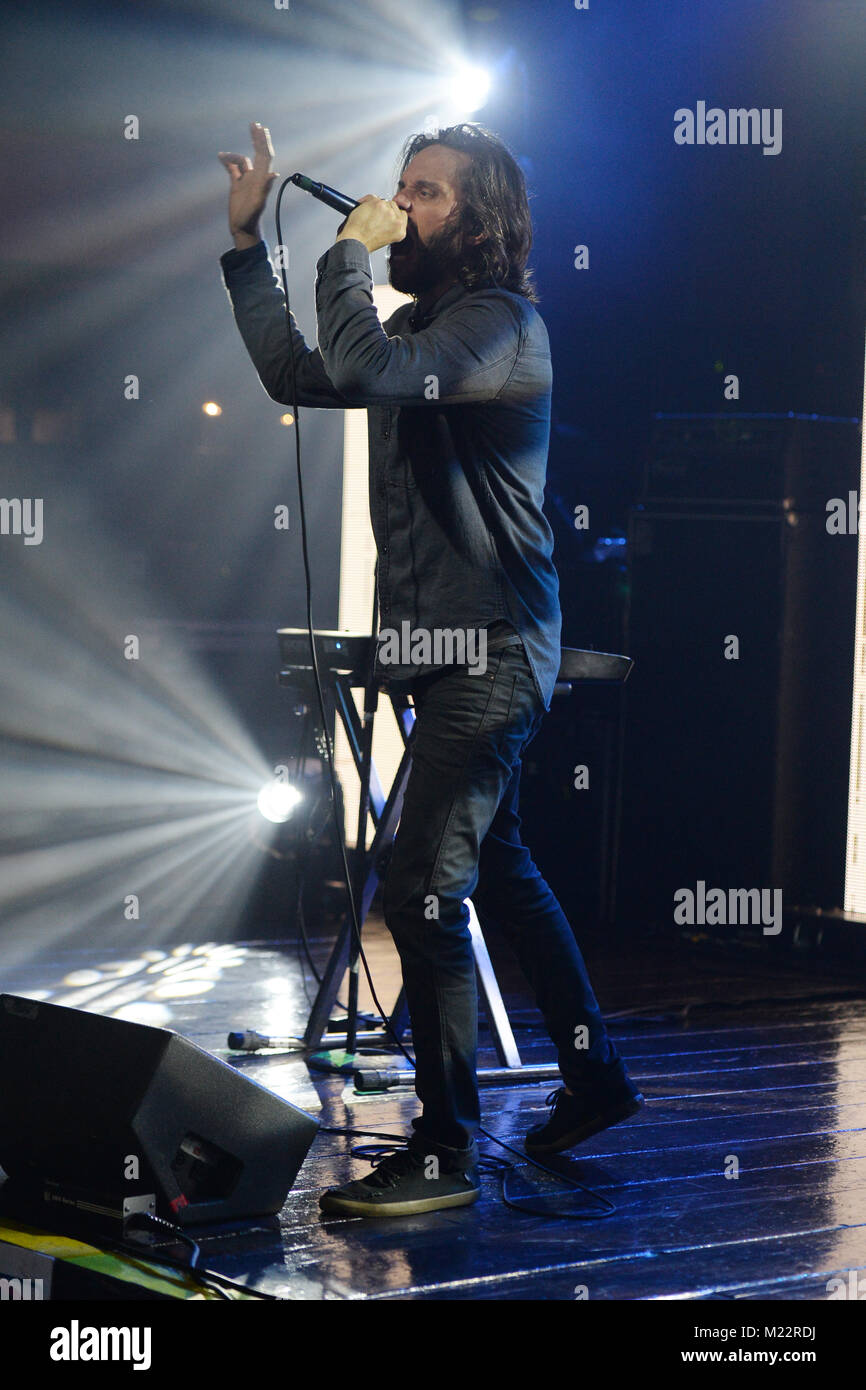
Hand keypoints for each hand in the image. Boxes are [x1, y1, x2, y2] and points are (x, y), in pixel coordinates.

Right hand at [218, 123, 278, 249]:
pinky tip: (220, 157)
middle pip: (258, 154)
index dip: (263, 142)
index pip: (265, 156)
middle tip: (254, 124)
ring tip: (223, 156)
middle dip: (257, 139)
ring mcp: (247, 180)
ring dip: (234, 155)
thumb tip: (274, 175)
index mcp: (262, 179)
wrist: (244, 230)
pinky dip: (227, 161)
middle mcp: (256, 177)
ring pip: (242, 160)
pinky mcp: (237, 185)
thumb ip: (265, 189)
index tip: (261, 128)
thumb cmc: (250, 219)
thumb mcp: (257, 204)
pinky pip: (233, 169)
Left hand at [335, 194, 407, 253]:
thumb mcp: (386, 238)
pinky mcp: (378, 204)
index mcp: (400, 231)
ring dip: (375, 206)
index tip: (386, 216)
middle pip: (393, 206)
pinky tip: (362, 212)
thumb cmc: (366, 242)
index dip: (393, 214)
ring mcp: (388, 211)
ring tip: (368, 217)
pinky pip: (373, 197)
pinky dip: (365, 202)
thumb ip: (391, 225)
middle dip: (384, 209)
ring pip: (383, 201)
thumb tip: (388, 213)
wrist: (355, 241)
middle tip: (374, 218)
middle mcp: (397, 221)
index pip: (402, 214)